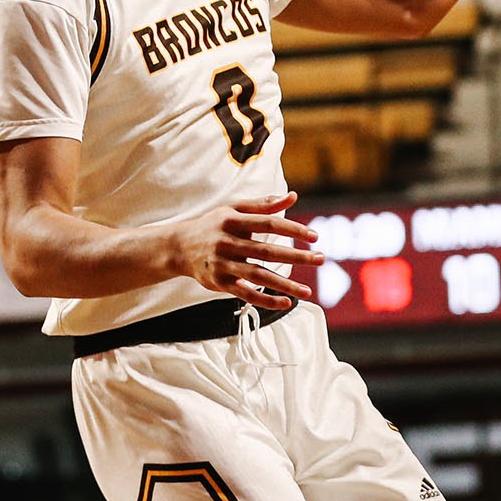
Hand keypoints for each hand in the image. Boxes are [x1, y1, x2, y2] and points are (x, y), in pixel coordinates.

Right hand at [168, 193, 321, 308]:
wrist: (179, 247)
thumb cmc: (213, 224)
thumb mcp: (234, 209)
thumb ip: (264, 204)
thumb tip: (293, 197)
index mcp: (233, 220)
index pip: (268, 224)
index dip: (292, 230)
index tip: (314, 236)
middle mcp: (227, 242)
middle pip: (267, 251)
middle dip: (297, 256)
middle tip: (321, 259)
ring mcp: (223, 264)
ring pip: (258, 275)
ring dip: (285, 285)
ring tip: (308, 292)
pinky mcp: (220, 283)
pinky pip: (246, 293)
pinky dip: (266, 300)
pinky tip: (286, 303)